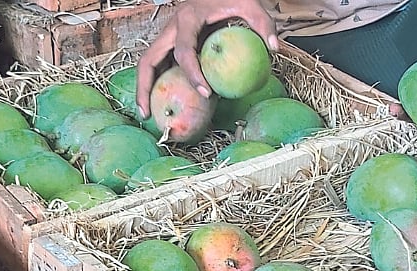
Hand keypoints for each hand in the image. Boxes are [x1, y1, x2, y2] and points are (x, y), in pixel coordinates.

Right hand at [135, 0, 279, 117]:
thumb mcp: (248, 4)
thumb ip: (262, 23)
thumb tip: (274, 49)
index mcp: (188, 20)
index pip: (184, 51)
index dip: (192, 74)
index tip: (206, 94)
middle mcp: (171, 29)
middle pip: (148, 60)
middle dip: (144, 87)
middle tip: (147, 114)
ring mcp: (168, 36)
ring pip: (147, 63)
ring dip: (143, 88)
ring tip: (146, 114)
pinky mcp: (170, 43)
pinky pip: (158, 65)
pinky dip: (155, 84)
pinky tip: (162, 102)